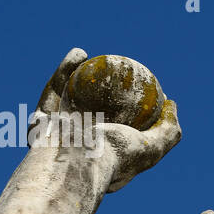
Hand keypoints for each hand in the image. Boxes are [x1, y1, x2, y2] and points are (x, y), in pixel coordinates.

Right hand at [34, 48, 181, 191]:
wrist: (72, 160)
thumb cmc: (114, 155)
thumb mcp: (153, 146)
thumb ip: (168, 129)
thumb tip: (171, 105)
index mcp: (106, 158)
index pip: (122, 132)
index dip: (132, 111)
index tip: (143, 88)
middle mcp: (83, 149)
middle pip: (94, 113)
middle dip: (103, 92)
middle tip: (117, 72)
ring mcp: (60, 136)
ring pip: (71, 98)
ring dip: (82, 74)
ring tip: (97, 55)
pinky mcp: (41, 121)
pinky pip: (55, 89)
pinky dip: (65, 69)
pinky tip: (80, 52)